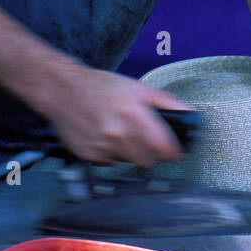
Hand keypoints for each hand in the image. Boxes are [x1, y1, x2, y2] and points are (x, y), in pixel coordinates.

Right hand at [46, 66, 191, 167]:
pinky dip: (109, 154)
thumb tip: (187, 112)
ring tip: (119, 134)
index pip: (164, 148)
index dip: (172, 152)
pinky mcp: (88, 155)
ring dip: (127, 153)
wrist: (63, 90)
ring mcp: (102, 146)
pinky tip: (104, 138)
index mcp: (134, 114)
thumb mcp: (137, 87)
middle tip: (142, 140)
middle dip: (148, 152)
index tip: (174, 152)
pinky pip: (108, 163)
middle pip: (147, 160)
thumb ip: (165, 101)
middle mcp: (118, 133)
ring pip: (127, 162)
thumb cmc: (100, 86)